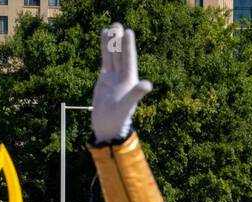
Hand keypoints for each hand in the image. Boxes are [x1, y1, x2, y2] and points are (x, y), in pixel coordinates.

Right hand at [92, 23, 151, 142]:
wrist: (107, 126)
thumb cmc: (118, 119)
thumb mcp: (127, 105)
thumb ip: (136, 94)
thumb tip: (148, 84)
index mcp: (130, 81)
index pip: (129, 60)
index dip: (128, 47)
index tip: (128, 32)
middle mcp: (123, 77)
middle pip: (121, 55)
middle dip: (120, 41)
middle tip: (118, 25)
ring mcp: (113, 77)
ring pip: (113, 56)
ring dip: (112, 42)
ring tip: (111, 27)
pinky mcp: (104, 79)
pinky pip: (105, 61)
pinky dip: (105, 50)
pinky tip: (104, 39)